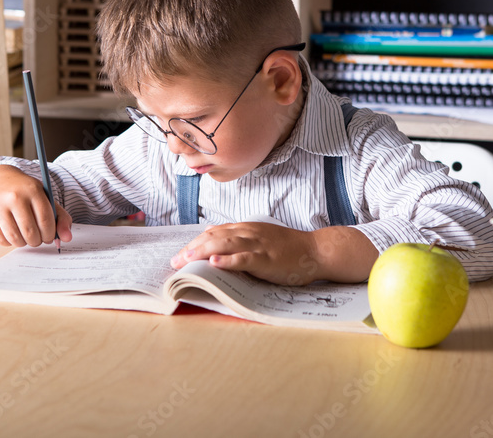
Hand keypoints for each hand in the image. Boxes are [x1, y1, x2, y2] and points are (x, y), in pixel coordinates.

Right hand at [0, 164, 73, 246]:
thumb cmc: (25, 193)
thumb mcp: (45, 198)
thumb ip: (61, 217)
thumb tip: (67, 239)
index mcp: (32, 190)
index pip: (46, 221)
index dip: (50, 234)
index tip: (49, 237)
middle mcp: (14, 196)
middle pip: (31, 232)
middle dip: (37, 241)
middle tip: (37, 238)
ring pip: (16, 239)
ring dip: (23, 243)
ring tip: (25, 236)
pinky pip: (1, 240)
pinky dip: (9, 242)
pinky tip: (11, 232)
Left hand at [170, 222, 378, 284]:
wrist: (317, 250)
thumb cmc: (290, 248)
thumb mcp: (262, 238)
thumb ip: (240, 238)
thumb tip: (214, 239)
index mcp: (247, 229)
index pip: (214, 233)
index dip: (195, 243)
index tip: (180, 255)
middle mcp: (249, 233)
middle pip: (214, 237)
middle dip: (192, 249)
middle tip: (175, 262)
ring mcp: (258, 245)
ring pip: (224, 244)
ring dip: (202, 253)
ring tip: (185, 261)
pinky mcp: (267, 259)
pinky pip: (244, 258)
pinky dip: (228, 260)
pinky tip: (214, 263)